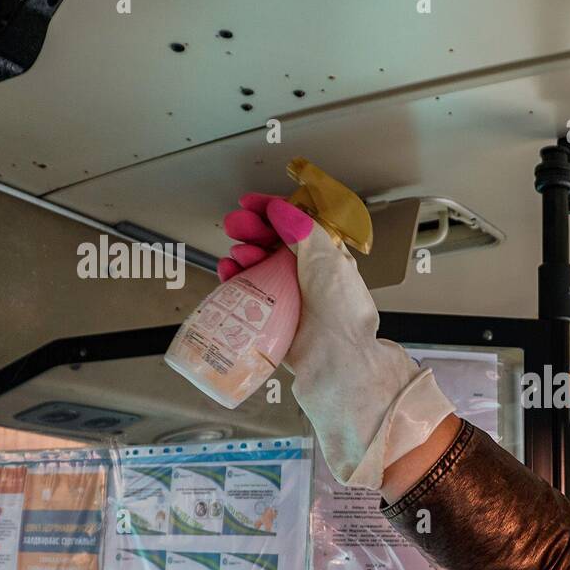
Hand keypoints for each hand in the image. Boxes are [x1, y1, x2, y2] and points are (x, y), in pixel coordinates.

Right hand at [218, 193, 456, 490]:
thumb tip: (282, 211)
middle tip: (235, 225)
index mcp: (331, 263)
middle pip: (275, 246)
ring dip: (244, 255)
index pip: (298, 227)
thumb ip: (303, 232)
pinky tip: (229, 274)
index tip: (250, 203)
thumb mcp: (327, 261)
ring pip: (260, 270)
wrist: (337, 366)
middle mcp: (312, 281)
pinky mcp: (277, 324)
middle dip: (252, 230)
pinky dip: (238, 283)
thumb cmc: (340, 316)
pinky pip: (252, 298)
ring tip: (235, 254)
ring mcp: (294, 303)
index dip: (273, 211)